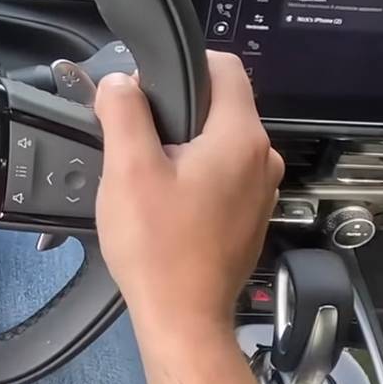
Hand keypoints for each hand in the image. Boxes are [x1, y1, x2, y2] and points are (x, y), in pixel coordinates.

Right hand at [91, 51, 282, 344]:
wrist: (182, 318)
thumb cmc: (158, 247)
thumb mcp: (128, 169)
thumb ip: (123, 112)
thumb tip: (120, 82)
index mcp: (241, 138)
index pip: (225, 66)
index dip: (183, 65)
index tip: (147, 88)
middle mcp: (262, 160)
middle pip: (219, 106)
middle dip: (177, 112)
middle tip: (135, 140)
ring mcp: (261, 191)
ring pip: (219, 143)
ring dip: (184, 148)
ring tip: (147, 177)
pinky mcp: (250, 217)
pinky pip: (223, 176)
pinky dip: (196, 178)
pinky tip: (166, 204)